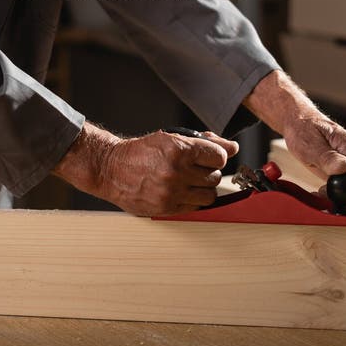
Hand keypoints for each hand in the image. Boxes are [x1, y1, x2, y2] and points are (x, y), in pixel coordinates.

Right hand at [53, 123, 237, 215]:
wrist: (113, 168)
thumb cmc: (142, 151)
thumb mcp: (172, 137)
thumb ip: (205, 142)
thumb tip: (232, 148)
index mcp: (179, 149)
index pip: (219, 156)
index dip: (217, 156)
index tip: (210, 157)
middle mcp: (176, 171)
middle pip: (215, 176)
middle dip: (208, 171)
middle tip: (194, 168)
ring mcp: (172, 192)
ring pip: (209, 195)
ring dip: (203, 187)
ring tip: (190, 181)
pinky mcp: (167, 208)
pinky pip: (195, 207)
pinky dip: (193, 200)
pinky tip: (182, 191)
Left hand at [281, 115, 345, 217]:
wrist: (295, 121)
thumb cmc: (302, 128)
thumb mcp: (309, 143)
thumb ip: (326, 156)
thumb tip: (345, 168)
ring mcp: (345, 163)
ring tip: (331, 207)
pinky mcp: (336, 169)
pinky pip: (343, 185)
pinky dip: (335, 195)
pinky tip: (322, 196)